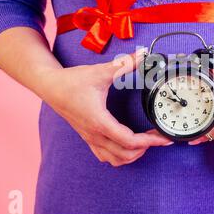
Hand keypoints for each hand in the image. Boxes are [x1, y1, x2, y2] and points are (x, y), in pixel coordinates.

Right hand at [38, 50, 172, 166]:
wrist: (50, 86)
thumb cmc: (72, 81)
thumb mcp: (100, 72)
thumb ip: (124, 64)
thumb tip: (143, 54)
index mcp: (99, 121)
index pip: (129, 141)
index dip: (150, 141)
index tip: (164, 137)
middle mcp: (95, 134)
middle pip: (125, 154)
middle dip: (146, 147)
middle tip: (158, 135)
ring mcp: (90, 138)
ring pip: (115, 159)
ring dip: (133, 154)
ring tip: (146, 141)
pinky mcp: (88, 137)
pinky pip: (105, 156)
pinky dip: (120, 156)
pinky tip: (128, 145)